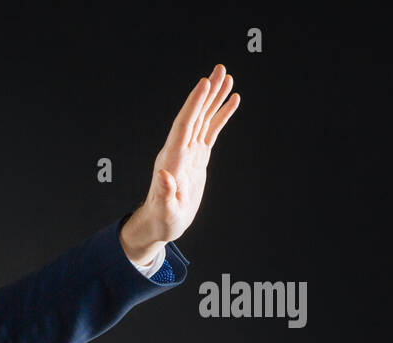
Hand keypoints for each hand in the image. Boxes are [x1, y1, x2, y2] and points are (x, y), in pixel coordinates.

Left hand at [120, 63, 240, 263]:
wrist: (160, 223)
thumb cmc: (162, 220)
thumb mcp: (165, 211)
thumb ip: (164, 193)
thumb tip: (162, 174)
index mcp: (172, 159)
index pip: (184, 125)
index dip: (194, 104)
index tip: (205, 83)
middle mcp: (179, 150)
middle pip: (194, 115)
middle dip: (207, 93)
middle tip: (220, 68)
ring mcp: (188, 152)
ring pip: (203, 119)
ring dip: (215, 99)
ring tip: (228, 78)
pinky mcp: (197, 158)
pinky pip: (210, 131)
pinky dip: (220, 116)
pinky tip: (232, 101)